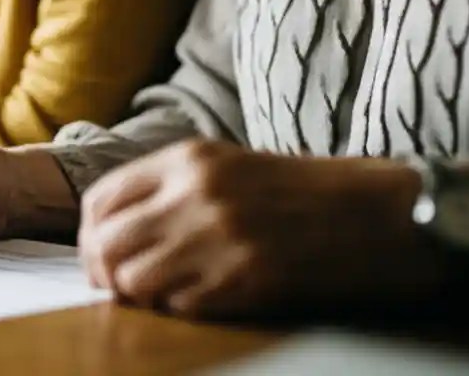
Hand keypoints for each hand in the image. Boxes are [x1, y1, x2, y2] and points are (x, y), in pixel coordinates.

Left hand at [78, 140, 432, 318]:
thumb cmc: (301, 191)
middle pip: (105, 244)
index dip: (90, 235)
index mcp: (187, 159)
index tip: (97, 254)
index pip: (99, 200)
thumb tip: (108, 231)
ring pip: (133, 281)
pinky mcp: (244, 278)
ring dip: (139, 295)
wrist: (378, 213)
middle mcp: (194, 194)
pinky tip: (204, 297)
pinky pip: (179, 306)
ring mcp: (218, 237)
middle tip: (115, 286)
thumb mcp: (225, 165)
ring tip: (162, 292)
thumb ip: (166, 188)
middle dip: (102, 272)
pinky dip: (180, 309)